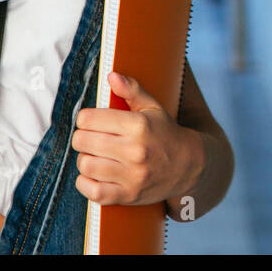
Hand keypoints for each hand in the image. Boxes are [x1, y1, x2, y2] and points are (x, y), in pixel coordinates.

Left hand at [72, 72, 203, 206]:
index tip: (91, 121)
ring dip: (84, 159)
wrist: (189, 166)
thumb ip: (132, 90)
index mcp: (138, 125)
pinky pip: (93, 192)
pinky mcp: (128, 195)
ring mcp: (131, 175)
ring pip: (85, 165)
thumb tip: (112, 75)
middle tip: (91, 137)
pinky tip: (93, 175)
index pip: (88, 118)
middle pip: (82, 141)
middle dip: (82, 137)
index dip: (85, 118)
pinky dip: (85, 183)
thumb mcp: (153, 108)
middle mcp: (134, 151)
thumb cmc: (166, 133)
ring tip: (94, 155)